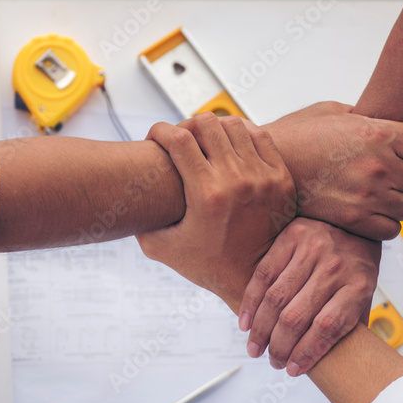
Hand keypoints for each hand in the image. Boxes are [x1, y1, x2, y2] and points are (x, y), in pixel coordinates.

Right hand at [136, 114, 295, 310]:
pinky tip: (229, 146)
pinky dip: (241, 134)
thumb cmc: (208, 264)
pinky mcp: (281, 178)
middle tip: (179, 140)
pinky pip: (260, 136)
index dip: (159, 131)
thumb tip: (121, 198)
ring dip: (213, 129)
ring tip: (204, 143)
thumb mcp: (161, 248)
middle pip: (206, 125)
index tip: (154, 137)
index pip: (178, 139)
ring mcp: (263, 177)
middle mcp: (238, 181)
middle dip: (185, 126)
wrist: (256, 278)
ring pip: (234, 126)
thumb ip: (138, 222)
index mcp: (207, 195)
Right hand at [238, 218, 379, 375]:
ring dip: (261, 330)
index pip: (327, 327)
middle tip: (272, 362)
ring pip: (276, 299)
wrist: (355, 224)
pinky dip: (250, 302)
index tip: (292, 370)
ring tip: (255, 348)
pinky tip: (246, 322)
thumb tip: (339, 365)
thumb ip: (350, 325)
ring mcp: (312, 249)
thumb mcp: (364, 296)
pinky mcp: (292, 237)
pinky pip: (263, 274)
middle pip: (297, 316)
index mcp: (358, 285)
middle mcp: (335, 266)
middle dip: (279, 346)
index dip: (307, 353)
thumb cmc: (357, 267)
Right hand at [264, 102, 402, 240]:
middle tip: (393, 176)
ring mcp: (367, 195)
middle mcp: (378, 166)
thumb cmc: (296, 135)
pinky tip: (370, 211)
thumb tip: (384, 118)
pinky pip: (390, 229)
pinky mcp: (353, 219)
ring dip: (399, 203)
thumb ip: (365, 116)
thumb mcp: (332, 111)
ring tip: (380, 195)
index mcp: (378, 133)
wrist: (264, 165)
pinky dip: (384, 223)